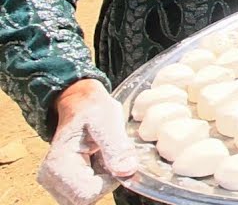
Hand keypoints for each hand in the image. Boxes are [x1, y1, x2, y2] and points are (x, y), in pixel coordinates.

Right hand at [38, 79, 137, 204]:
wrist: (80, 104)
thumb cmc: (93, 109)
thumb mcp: (108, 119)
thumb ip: (116, 146)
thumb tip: (126, 171)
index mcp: (58, 164)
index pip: (88, 193)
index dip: (109, 180)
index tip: (113, 158)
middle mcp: (49, 178)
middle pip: (87, 198)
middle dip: (104, 180)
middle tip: (106, 154)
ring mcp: (53, 183)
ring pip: (88, 197)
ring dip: (101, 180)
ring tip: (100, 155)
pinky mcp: (61, 184)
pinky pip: (86, 192)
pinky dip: (97, 180)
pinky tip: (96, 161)